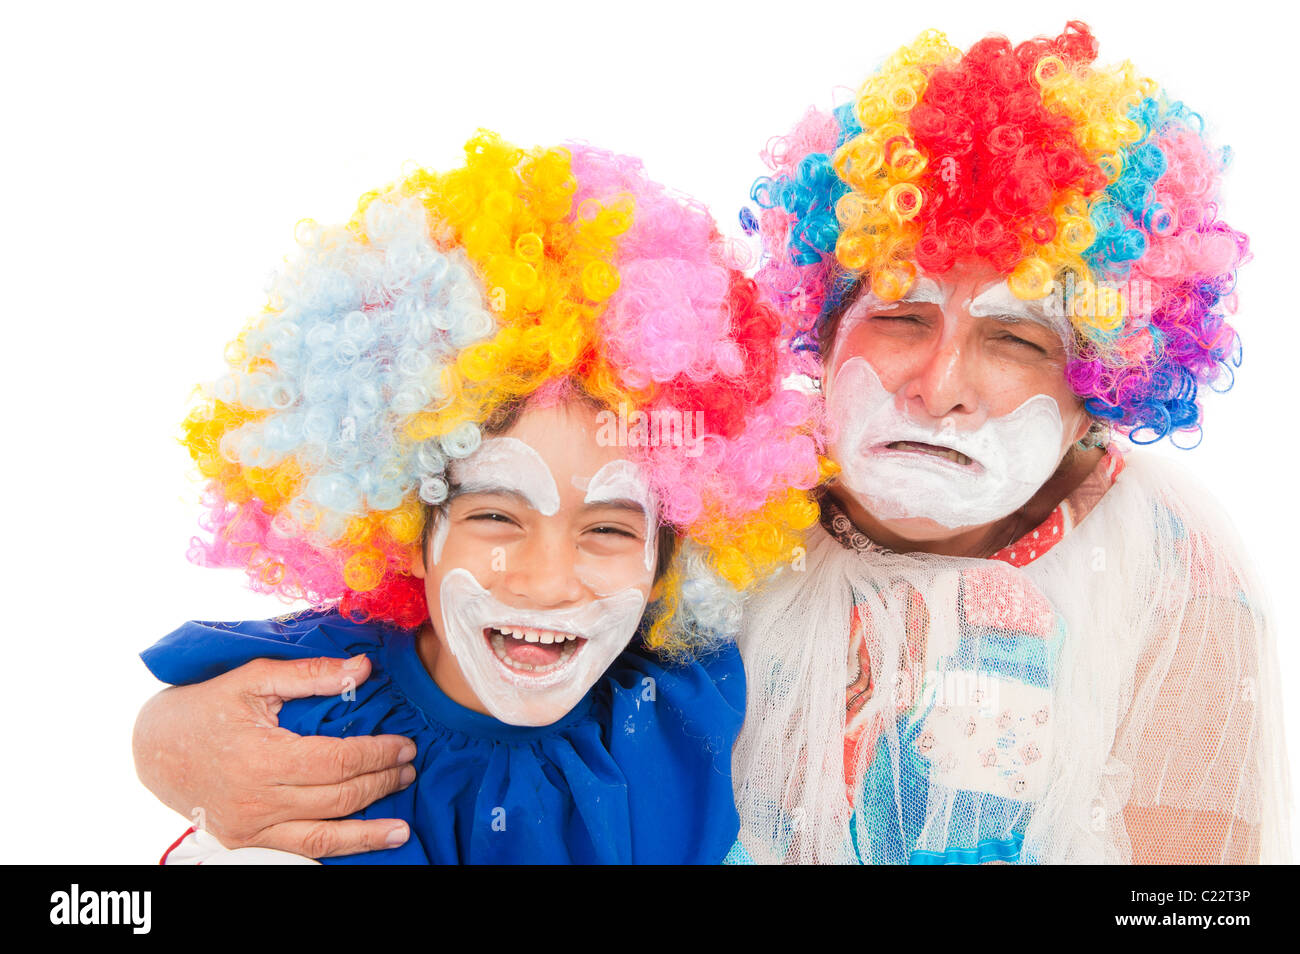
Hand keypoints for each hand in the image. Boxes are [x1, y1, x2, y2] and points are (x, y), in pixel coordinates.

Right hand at [133, 654, 416, 857]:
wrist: (153, 747)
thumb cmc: (205, 706)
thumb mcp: (254, 678)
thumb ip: (311, 674)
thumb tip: (363, 668)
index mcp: (262, 757)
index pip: (337, 762)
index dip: (376, 755)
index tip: (404, 745)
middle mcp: (258, 800)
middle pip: (337, 798)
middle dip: (380, 784)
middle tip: (408, 768)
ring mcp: (251, 827)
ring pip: (323, 837)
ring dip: (368, 832)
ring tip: (402, 826)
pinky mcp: (246, 841)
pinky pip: (300, 851)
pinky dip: (336, 849)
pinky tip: (364, 842)